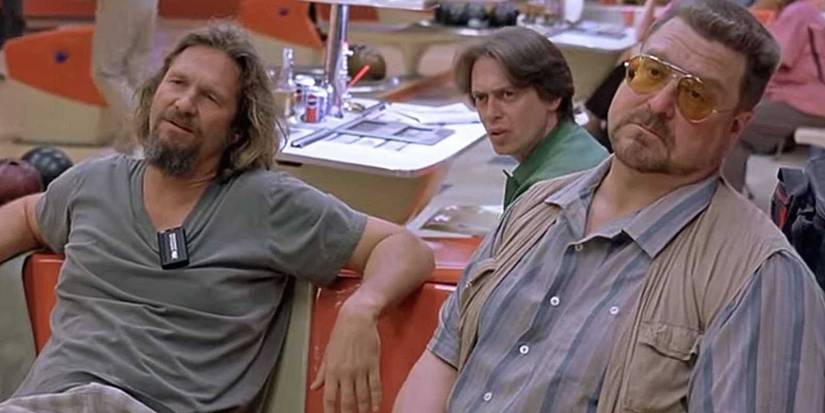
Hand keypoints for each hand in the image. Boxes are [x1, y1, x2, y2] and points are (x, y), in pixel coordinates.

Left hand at [311, 298, 381, 412]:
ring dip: (363, 409)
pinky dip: (376, 399)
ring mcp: (360, 370)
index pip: (330, 398)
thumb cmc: (340, 334)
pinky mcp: (373, 365)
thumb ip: (322, 373)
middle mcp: (345, 373)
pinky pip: (375, 386)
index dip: (331, 412)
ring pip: (362, 396)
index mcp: (332, 370)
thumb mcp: (328, 353)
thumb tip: (314, 387)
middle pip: (347, 401)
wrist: (357, 319)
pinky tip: (376, 407)